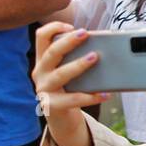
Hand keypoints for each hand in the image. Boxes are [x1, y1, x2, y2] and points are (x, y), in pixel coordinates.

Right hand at [32, 22, 106, 145]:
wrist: (63, 119)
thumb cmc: (71, 90)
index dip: (54, 28)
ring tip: (95, 57)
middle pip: (51, 53)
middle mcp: (40, 72)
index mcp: (44, 60)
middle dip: (68, 41)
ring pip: (60, 75)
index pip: (41, 37)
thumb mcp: (72, 72)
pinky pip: (72, 100)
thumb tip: (105, 48)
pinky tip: (105, 94)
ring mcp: (44, 89)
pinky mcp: (52, 106)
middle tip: (86, 34)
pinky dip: (90, 96)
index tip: (72, 26)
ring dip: (78, 65)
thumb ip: (80, 59)